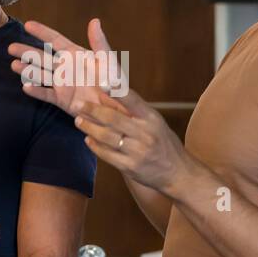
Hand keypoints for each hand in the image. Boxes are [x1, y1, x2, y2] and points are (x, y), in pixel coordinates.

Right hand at [7, 18, 129, 118]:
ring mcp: (63, 84)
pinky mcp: (63, 100)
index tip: (28, 24)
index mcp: (76, 55)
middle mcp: (67, 68)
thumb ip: (99, 42)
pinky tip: (25, 86)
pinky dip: (36, 91)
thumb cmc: (116, 83)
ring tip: (13, 65)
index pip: (55, 40)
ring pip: (41, 74)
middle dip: (27, 52)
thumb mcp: (108, 61)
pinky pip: (46, 94)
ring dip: (27, 69)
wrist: (117, 110)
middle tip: (10, 47)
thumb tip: (94, 21)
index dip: (42, 32)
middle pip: (42, 57)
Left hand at [73, 88, 195, 194]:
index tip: (100, 82)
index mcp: (151, 118)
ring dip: (89, 127)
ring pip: (106, 136)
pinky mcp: (130, 167)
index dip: (115, 90)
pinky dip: (94, 146)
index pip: (131, 99)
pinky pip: (106, 154)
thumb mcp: (155, 122)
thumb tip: (107, 95)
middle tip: (79, 105)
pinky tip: (88, 139)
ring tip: (79, 121)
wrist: (179, 174)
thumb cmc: (164, 144)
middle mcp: (145, 133)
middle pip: (112, 118)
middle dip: (92, 110)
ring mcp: (137, 151)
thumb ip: (133, 110)